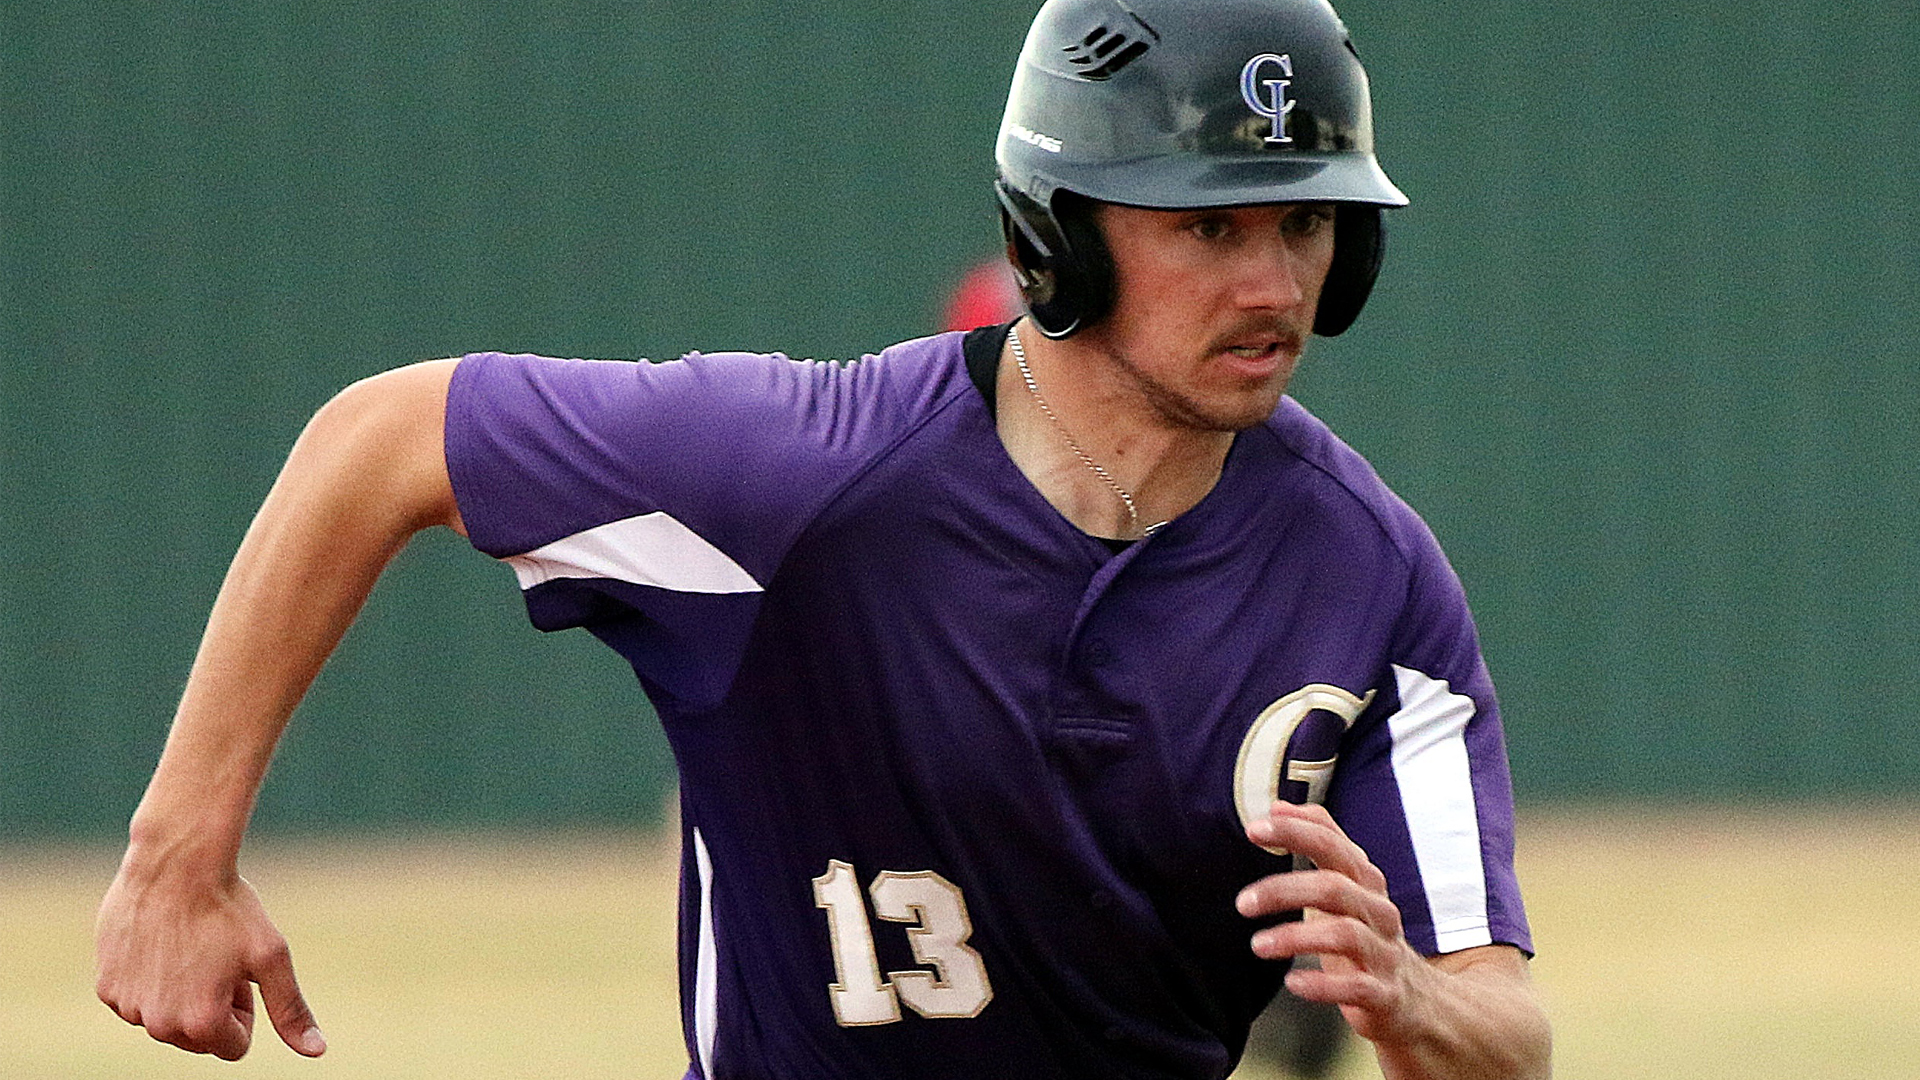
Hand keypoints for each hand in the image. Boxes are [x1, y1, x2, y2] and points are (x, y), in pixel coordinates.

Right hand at [95, 856, 324, 1060]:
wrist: (176, 864)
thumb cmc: (228, 907)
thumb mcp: (271, 957)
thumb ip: (290, 1010)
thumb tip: (316, 1050)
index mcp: (202, 1024)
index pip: (234, 1046)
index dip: (244, 1009)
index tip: (240, 973)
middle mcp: (159, 1024)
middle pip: (198, 1037)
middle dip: (211, 1005)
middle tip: (215, 958)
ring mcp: (127, 1007)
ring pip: (166, 1018)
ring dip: (180, 993)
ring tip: (190, 947)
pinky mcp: (106, 986)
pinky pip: (136, 999)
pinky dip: (150, 980)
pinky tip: (161, 944)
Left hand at [1234, 801, 1442, 1044]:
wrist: (1416, 998)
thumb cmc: (1367, 935)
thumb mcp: (1346, 885)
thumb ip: (1318, 845)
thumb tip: (1278, 807)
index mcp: (1365, 881)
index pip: (1332, 844)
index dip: (1294, 832)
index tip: (1255, 829)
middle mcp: (1378, 910)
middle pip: (1333, 887)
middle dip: (1284, 890)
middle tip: (1244, 903)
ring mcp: (1384, 952)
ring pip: (1344, 934)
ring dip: (1295, 937)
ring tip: (1259, 945)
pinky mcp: (1385, 993)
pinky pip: (1356, 987)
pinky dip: (1322, 984)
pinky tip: (1293, 982)